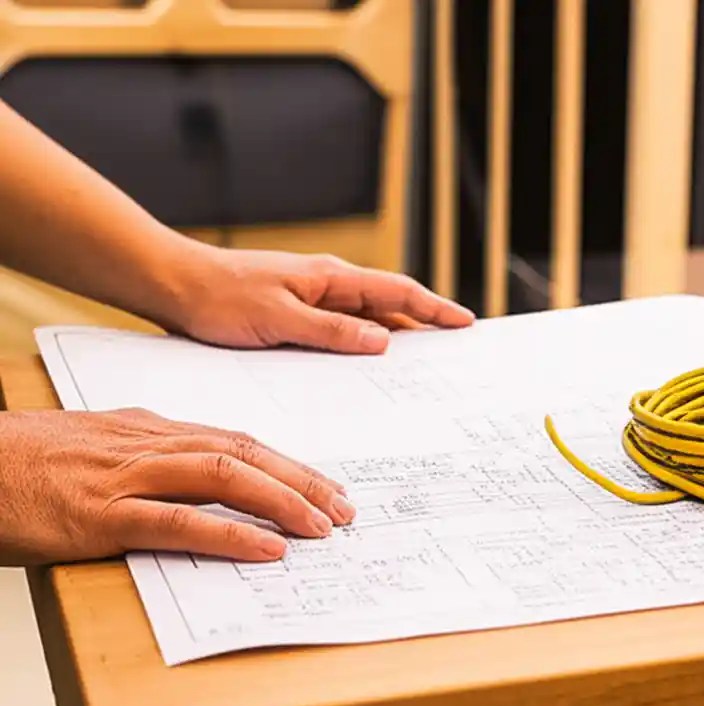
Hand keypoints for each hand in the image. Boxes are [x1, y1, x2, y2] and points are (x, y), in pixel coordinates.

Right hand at [0, 408, 353, 565]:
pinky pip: (179, 523)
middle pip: (245, 453)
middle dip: (303, 481)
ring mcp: (127, 478)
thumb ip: (149, 452)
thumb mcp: (98, 444)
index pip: (237, 440)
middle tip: (345, 507)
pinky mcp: (102, 515)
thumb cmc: (26, 461)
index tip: (325, 485)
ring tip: (322, 526)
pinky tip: (266, 549)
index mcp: (151, 429)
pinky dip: (229, 534)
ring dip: (282, 502)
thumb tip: (199, 468)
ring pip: (224, 477)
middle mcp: (149, 444)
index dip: (288, 464)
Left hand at [169, 246, 473, 353]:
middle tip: (456, 348)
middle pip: (390, 305)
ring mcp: (313, 299)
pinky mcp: (296, 314)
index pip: (397, 292)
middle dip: (426, 324)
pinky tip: (367, 364)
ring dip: (396, 336)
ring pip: (367, 319)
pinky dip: (363, 344)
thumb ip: (332, 331)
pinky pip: (342, 330)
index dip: (434, 309)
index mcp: (331, 279)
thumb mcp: (278, 319)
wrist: (174, 286)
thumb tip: (383, 341)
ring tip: (424, 361)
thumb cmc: (220, 297)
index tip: (465, 322)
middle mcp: (328, 286)